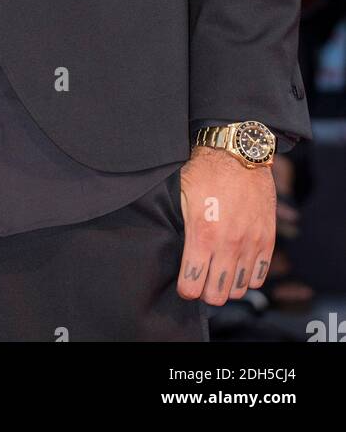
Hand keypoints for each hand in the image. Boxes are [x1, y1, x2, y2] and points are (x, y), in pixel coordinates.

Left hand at [176, 146, 275, 304]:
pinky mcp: (267, 238)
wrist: (238, 153)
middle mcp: (228, 244)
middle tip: (202, 281)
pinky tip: (239, 266)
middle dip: (206, 292)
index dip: (186, 288)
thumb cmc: (205, 171)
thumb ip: (183, 229)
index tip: (185, 284)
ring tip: (220, 273)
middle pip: (217, 294)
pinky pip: (259, 274)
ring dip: (228, 285)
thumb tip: (180, 254)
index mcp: (202, 235)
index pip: (192, 284)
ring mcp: (250, 243)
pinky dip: (248, 277)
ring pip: (239, 289)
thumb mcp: (182, 196)